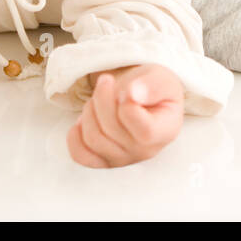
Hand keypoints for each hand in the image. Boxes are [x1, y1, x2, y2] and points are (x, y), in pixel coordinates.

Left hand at [67, 64, 183, 167]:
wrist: (141, 97)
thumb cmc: (152, 87)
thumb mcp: (160, 79)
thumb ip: (151, 86)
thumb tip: (132, 95)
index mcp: (165, 132)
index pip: (145, 131)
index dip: (129, 107)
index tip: (127, 87)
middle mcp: (145, 152)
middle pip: (112, 130)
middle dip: (103, 98)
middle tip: (106, 81)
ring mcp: (123, 159)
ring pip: (93, 139)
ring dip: (89, 110)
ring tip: (98, 97)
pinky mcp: (103, 161)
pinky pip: (81, 156)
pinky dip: (75, 136)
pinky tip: (83, 119)